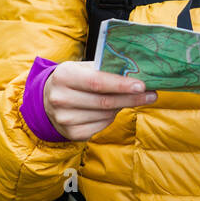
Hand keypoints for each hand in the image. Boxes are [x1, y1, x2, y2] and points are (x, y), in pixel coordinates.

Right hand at [42, 61, 159, 141]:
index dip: (121, 85)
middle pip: (105, 101)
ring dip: (122, 107)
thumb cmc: (74, 79)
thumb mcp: (83, 67)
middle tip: (152, 95)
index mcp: (64, 76)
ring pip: (106, 115)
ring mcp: (64, 118)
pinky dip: (111, 118)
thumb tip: (135, 74)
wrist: (47, 99)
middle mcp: (61, 98)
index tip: (142, 85)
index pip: (97, 82)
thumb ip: (105, 70)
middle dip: (132, 98)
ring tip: (130, 99)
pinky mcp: (71, 133)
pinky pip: (101, 126)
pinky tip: (112, 110)